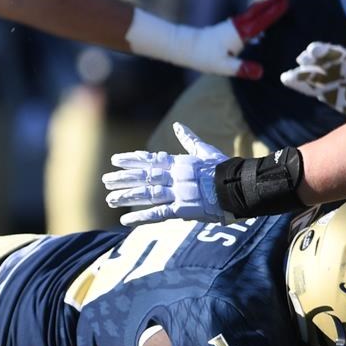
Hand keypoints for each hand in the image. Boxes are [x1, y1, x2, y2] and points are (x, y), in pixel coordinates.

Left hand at [100, 123, 233, 224]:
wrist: (240, 188)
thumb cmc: (225, 169)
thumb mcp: (206, 151)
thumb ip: (189, 140)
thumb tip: (179, 125)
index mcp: (179, 163)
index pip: (150, 160)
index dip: (131, 160)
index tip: (115, 160)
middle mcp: (175, 177)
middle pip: (143, 177)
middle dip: (123, 179)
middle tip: (105, 180)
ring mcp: (178, 193)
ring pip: (146, 194)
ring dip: (126, 196)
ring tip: (110, 199)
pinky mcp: (183, 209)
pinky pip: (157, 214)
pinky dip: (140, 217)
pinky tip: (125, 220)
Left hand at [125, 0, 288, 77]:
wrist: (184, 47)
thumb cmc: (202, 57)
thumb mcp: (222, 67)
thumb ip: (242, 69)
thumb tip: (261, 72)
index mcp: (239, 32)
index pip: (263, 19)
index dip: (276, 10)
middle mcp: (238, 25)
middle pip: (260, 9)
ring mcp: (234, 24)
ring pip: (255, 11)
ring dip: (269, 3)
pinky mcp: (231, 27)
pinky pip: (251, 16)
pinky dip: (261, 11)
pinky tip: (266, 14)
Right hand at [280, 40, 345, 118]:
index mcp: (344, 59)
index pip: (331, 52)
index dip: (321, 50)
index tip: (312, 50)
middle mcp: (332, 67)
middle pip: (318, 62)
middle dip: (309, 60)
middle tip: (302, 59)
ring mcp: (326, 79)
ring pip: (310, 74)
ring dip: (299, 74)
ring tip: (288, 75)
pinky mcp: (323, 92)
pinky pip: (308, 87)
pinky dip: (298, 84)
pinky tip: (286, 79)